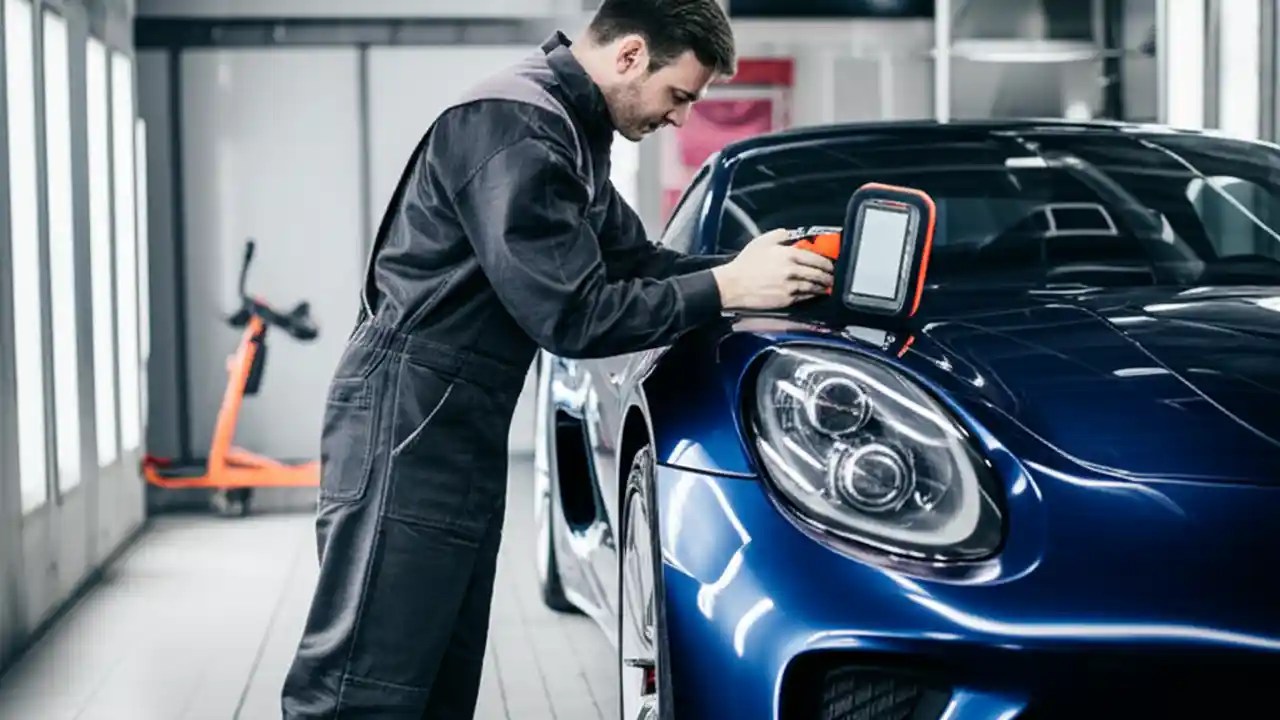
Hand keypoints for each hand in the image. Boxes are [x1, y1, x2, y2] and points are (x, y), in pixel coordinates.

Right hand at [711, 229, 834, 309]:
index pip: (815, 258)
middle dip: (828, 275)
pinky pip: (804, 297)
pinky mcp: (786, 299)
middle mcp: (792, 270)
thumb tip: (791, 234)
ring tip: (826, 286)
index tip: (830, 263)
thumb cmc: (745, 264)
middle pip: (818, 273)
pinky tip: (814, 294)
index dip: (826, 262)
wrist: (734, 285)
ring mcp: (790, 286)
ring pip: (813, 286)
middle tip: (831, 276)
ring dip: (823, 286)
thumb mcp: (761, 242)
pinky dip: (812, 295)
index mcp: (788, 254)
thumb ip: (780, 235)